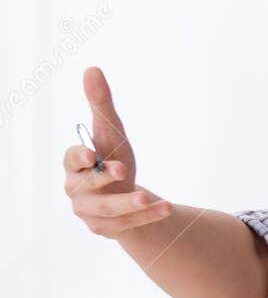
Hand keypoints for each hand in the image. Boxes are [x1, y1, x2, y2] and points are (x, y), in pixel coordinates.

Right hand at [63, 67, 170, 236]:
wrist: (122, 197)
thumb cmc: (111, 159)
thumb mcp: (111, 133)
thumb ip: (101, 104)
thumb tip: (92, 69)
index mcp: (74, 165)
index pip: (70, 159)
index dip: (78, 157)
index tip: (90, 154)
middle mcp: (77, 189)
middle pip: (88, 186)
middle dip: (105, 179)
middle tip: (123, 171)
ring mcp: (90, 212)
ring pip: (109, 210)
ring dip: (130, 204)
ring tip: (151, 199)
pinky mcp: (106, 228)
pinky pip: (128, 225)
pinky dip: (148, 217)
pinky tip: (166, 208)